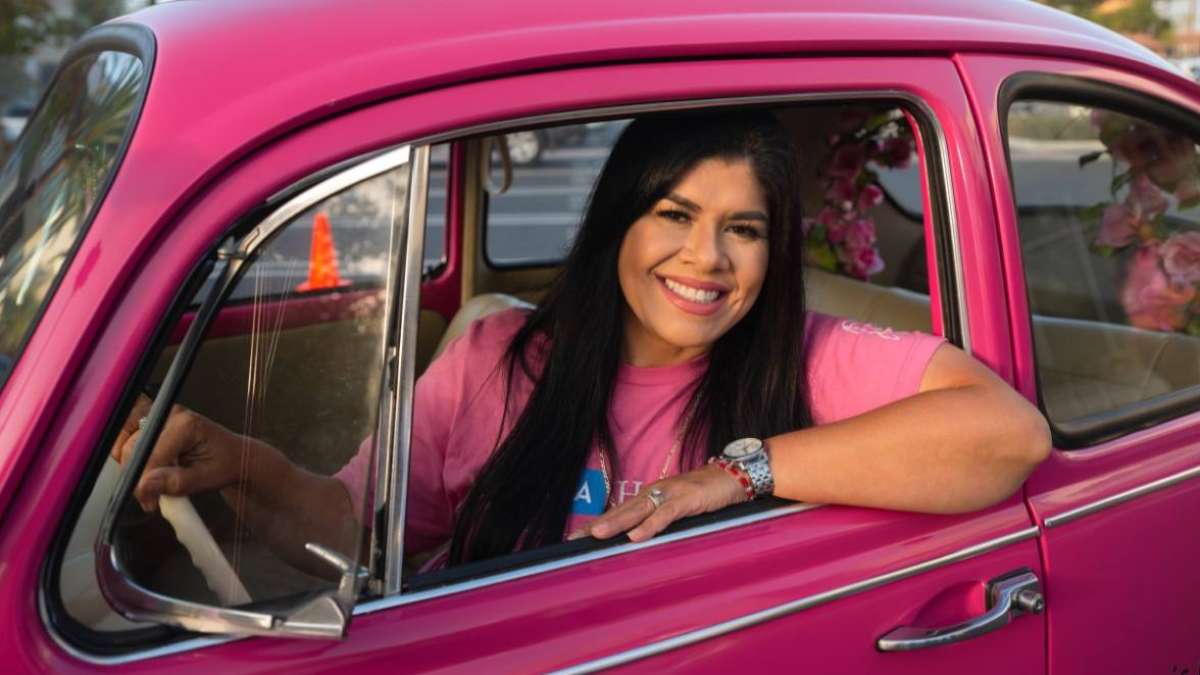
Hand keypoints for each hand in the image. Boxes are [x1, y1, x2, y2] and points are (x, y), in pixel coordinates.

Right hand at [111, 396, 244, 511]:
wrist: (232, 456)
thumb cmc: (225, 463)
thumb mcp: (206, 478)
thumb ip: (176, 482)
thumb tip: (146, 485)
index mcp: (186, 424)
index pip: (151, 454)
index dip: (144, 482)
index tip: (149, 501)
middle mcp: (170, 415)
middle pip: (132, 448)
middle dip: (137, 477)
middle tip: (151, 498)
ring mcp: (159, 418)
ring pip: (125, 445)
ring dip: (133, 469)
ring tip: (153, 484)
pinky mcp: (151, 425)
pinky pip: (127, 443)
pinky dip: (133, 462)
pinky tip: (150, 471)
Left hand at [572, 463, 748, 542]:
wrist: (732, 475)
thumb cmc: (705, 494)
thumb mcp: (678, 509)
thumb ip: (660, 520)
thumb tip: (639, 539)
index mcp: (651, 496)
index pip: (619, 512)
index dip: (598, 523)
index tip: (576, 537)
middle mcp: (655, 493)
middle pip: (621, 511)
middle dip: (598, 524)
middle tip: (576, 538)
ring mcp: (670, 495)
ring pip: (637, 511)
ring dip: (616, 523)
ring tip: (597, 535)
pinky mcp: (686, 500)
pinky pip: (665, 515)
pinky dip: (650, 526)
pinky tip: (636, 536)